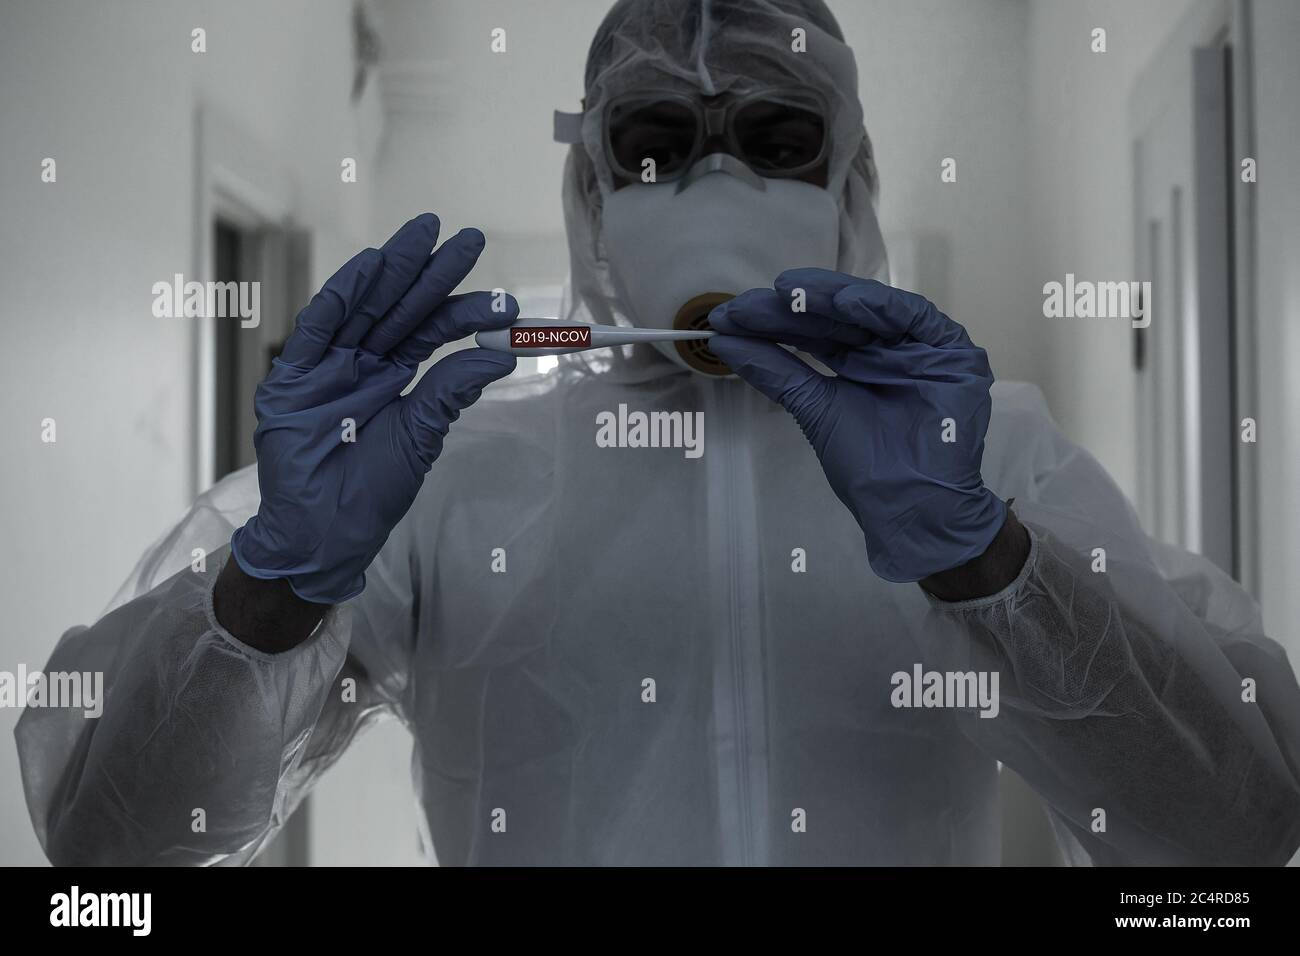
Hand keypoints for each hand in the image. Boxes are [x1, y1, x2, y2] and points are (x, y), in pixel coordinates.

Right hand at [230, 214, 516, 603]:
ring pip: (364, 306)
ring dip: (392, 270)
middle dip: (432, 272)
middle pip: (401, 307)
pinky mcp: (292, 377)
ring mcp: (326, 366)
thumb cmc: (371, 490)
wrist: (325, 532)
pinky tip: (370, 269)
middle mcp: (360, 362)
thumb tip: (502, 355)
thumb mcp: (421, 434)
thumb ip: (451, 391)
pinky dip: (342, 297)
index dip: (465, 310)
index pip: (432, 331)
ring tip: (424, 237)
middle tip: (468, 239)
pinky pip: (318, 328)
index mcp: (391, 375)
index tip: (504, 301)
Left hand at [708, 268, 1005, 583]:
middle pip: (836, 318)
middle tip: (745, 304)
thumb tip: (725, 341)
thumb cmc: (868, 468)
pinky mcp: (951, 351)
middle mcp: (888, 349)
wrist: (911, 507)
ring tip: (785, 291)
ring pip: (871, 309)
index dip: (772, 321)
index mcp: (858, 363)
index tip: (729, 317)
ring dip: (829, 297)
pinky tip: (843, 302)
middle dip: (790, 308)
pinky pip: (915, 318)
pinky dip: (879, 307)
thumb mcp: (813, 409)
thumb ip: (775, 372)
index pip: (812, 332)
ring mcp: (919, 347)